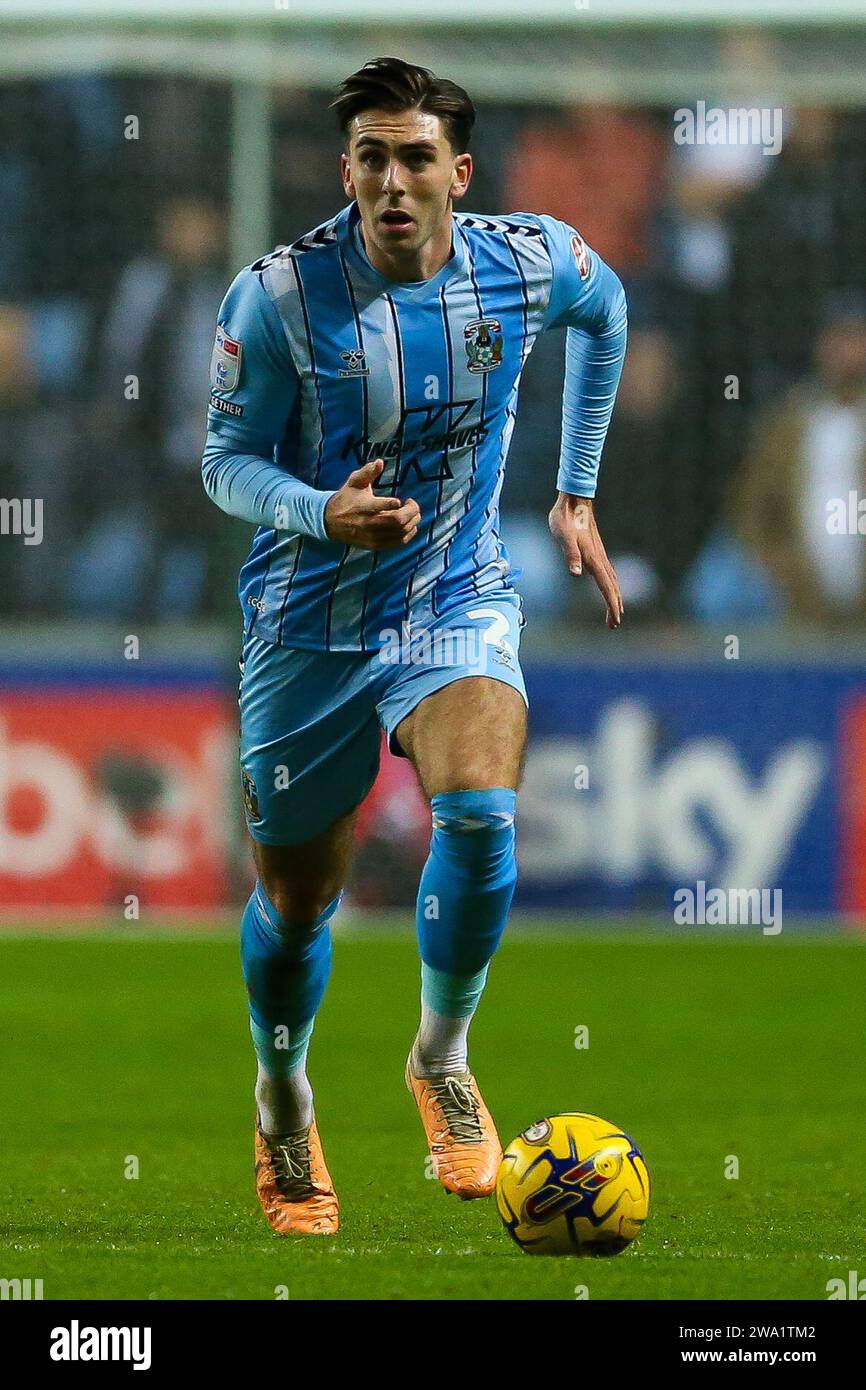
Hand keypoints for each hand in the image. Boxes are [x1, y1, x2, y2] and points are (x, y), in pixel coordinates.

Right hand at [324, 459, 419, 549]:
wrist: (330, 522)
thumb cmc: (346, 498)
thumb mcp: (354, 482)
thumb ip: (367, 472)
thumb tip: (380, 462)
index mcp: (363, 506)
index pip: (381, 507)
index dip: (394, 504)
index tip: (401, 500)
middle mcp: (368, 523)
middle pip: (397, 521)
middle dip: (411, 511)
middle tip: (412, 504)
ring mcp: (372, 536)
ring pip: (400, 532)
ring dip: (412, 522)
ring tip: (413, 513)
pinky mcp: (375, 545)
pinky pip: (398, 542)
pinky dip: (408, 534)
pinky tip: (410, 526)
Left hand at [548, 492, 623, 628]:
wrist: (574, 499)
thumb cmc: (565, 518)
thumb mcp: (563, 536)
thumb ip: (570, 554)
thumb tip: (576, 573)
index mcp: (593, 558)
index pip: (606, 587)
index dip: (611, 605)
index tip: (615, 621)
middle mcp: (599, 558)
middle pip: (612, 587)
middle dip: (614, 606)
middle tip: (614, 625)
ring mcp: (599, 554)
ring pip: (611, 580)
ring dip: (614, 597)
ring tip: (614, 611)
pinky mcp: (596, 550)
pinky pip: (608, 573)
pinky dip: (611, 585)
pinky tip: (608, 587)